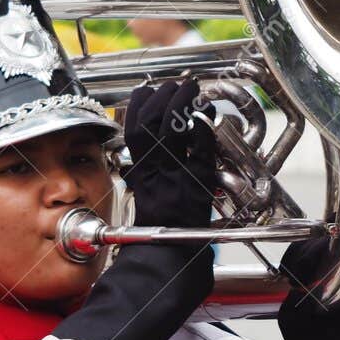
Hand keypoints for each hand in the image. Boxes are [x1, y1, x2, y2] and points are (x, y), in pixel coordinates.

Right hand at [122, 79, 215, 227]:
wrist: (168, 254)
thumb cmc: (161, 224)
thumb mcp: (147, 190)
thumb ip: (149, 165)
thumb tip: (154, 138)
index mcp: (141, 171)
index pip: (132, 129)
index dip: (139, 104)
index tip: (150, 89)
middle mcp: (155, 171)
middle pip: (152, 122)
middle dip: (166, 95)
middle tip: (181, 84)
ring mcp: (176, 176)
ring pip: (174, 130)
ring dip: (185, 104)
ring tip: (195, 92)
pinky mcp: (200, 185)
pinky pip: (201, 151)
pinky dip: (203, 130)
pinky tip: (207, 118)